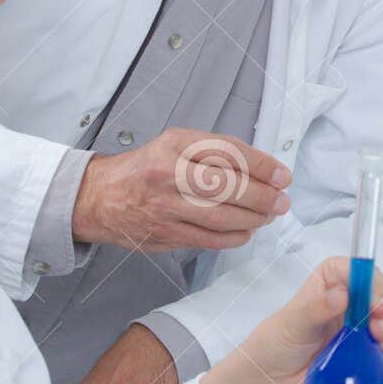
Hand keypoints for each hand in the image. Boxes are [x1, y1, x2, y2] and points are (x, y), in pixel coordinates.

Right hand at [72, 127, 290, 251]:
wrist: (100, 196)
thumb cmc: (145, 168)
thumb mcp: (175, 144)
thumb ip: (214, 152)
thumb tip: (261, 169)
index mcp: (174, 145)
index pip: (228, 152)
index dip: (262, 165)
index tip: (282, 175)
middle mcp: (169, 173)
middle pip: (228, 186)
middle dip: (263, 196)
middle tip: (281, 200)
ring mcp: (165, 207)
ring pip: (220, 216)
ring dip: (253, 219)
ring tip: (268, 216)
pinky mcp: (164, 234)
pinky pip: (208, 239)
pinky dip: (233, 237)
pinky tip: (246, 232)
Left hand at [204, 256, 382, 383]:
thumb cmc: (274, 347)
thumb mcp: (291, 324)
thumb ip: (315, 307)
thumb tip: (341, 293)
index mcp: (331, 281)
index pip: (362, 270)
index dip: (375, 285)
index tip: (376, 308)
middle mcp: (351, 297)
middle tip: (378, 332)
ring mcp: (362, 322)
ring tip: (380, 344)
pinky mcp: (369, 347)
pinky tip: (379, 358)